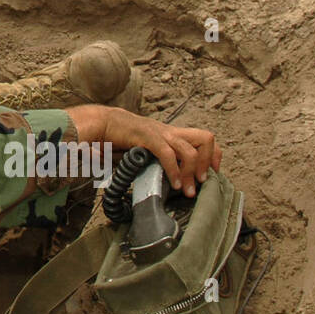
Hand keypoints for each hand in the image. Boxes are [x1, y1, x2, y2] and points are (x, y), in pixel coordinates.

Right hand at [67, 105, 220, 197]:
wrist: (100, 122)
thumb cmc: (119, 137)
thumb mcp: (143, 149)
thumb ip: (155, 161)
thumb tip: (164, 180)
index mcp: (171, 133)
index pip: (204, 138)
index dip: (213, 156)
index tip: (211, 174)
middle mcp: (170, 131)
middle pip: (206, 139)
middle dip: (209, 162)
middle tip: (202, 181)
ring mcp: (160, 133)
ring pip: (190, 151)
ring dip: (193, 173)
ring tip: (188, 191)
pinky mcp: (148, 138)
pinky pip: (168, 155)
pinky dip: (174, 171)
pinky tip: (173, 184)